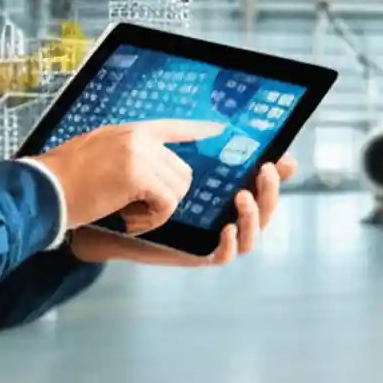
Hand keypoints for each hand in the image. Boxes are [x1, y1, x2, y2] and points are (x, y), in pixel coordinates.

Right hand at [33, 119, 225, 233]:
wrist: (41, 189)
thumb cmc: (63, 178)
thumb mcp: (98, 150)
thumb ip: (126, 152)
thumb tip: (148, 166)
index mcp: (130, 130)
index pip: (174, 125)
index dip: (199, 129)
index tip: (219, 129)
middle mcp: (139, 137)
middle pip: (181, 169)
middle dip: (166, 195)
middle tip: (136, 209)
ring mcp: (140, 154)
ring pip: (178, 187)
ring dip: (159, 209)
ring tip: (130, 215)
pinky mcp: (138, 176)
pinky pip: (168, 203)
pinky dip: (153, 219)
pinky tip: (129, 221)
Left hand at [68, 155, 295, 265]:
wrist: (99, 210)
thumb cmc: (130, 183)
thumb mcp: (162, 157)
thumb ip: (189, 141)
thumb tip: (218, 125)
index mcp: (220, 191)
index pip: (258, 184)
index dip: (277, 175)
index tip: (283, 159)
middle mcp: (221, 215)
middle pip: (264, 209)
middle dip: (271, 192)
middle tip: (265, 171)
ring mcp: (210, 237)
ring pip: (251, 236)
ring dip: (255, 216)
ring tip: (242, 197)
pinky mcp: (194, 256)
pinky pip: (223, 257)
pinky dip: (231, 244)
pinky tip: (227, 228)